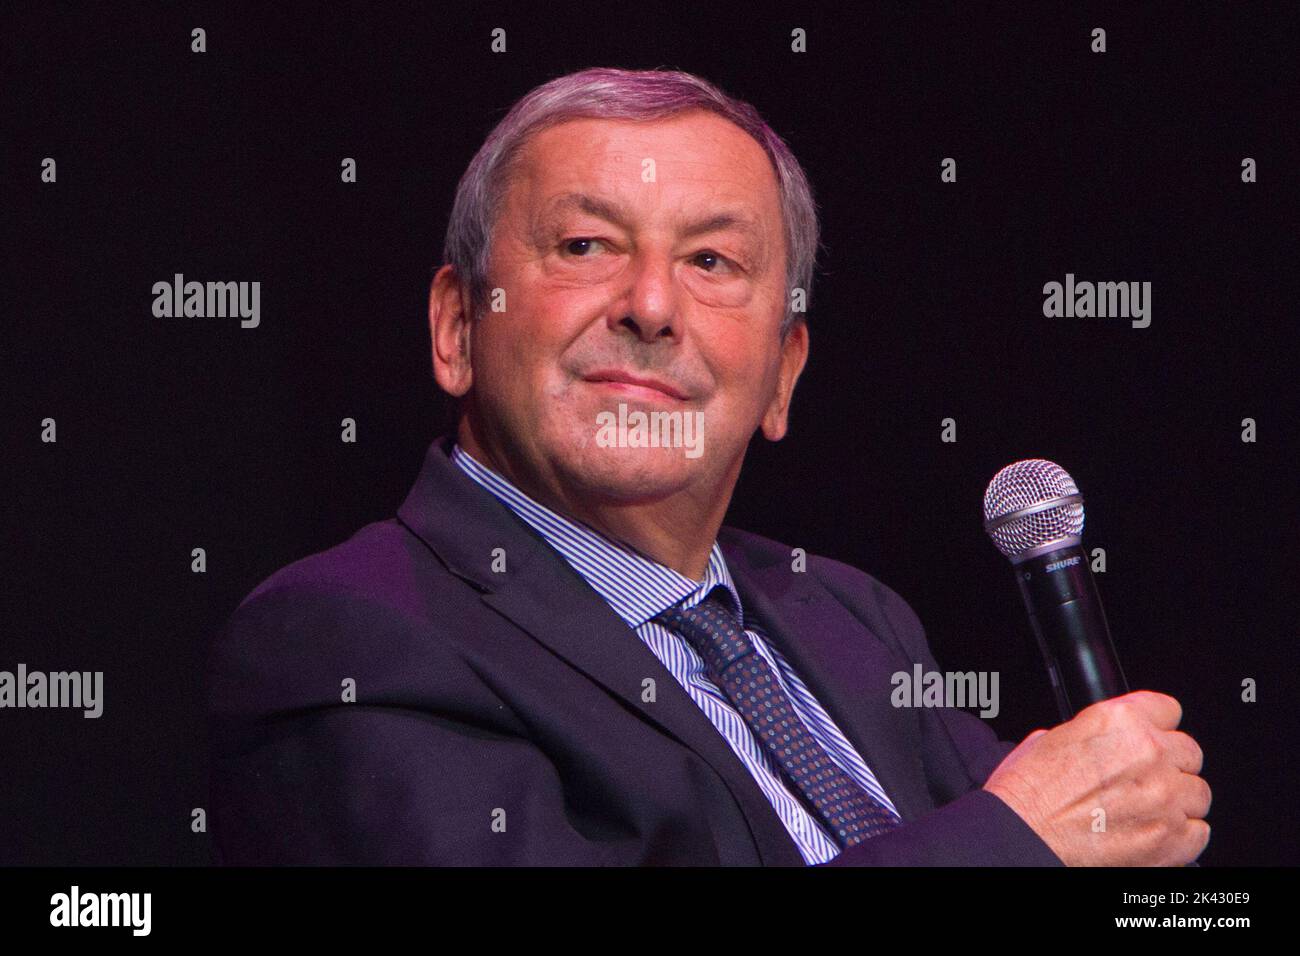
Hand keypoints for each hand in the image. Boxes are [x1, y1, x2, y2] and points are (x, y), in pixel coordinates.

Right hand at [983, 690, 1210, 865]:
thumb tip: (1105, 742)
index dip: (1155, 727)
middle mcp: (1149, 754)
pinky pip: (1199, 832)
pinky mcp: (1173, 840)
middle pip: (1189, 753)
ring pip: (1197, 794)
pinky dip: (1180, 836)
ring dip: (1176, 802)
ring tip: (1145, 811)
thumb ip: (1093, 734)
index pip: (1168, 710)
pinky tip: (1151, 833)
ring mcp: (1165, 798)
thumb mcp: (1052, 739)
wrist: (1023, 837)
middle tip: (1143, 781)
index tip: (1150, 738)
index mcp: (1120, 721)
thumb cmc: (1028, 793)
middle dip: (1169, 766)